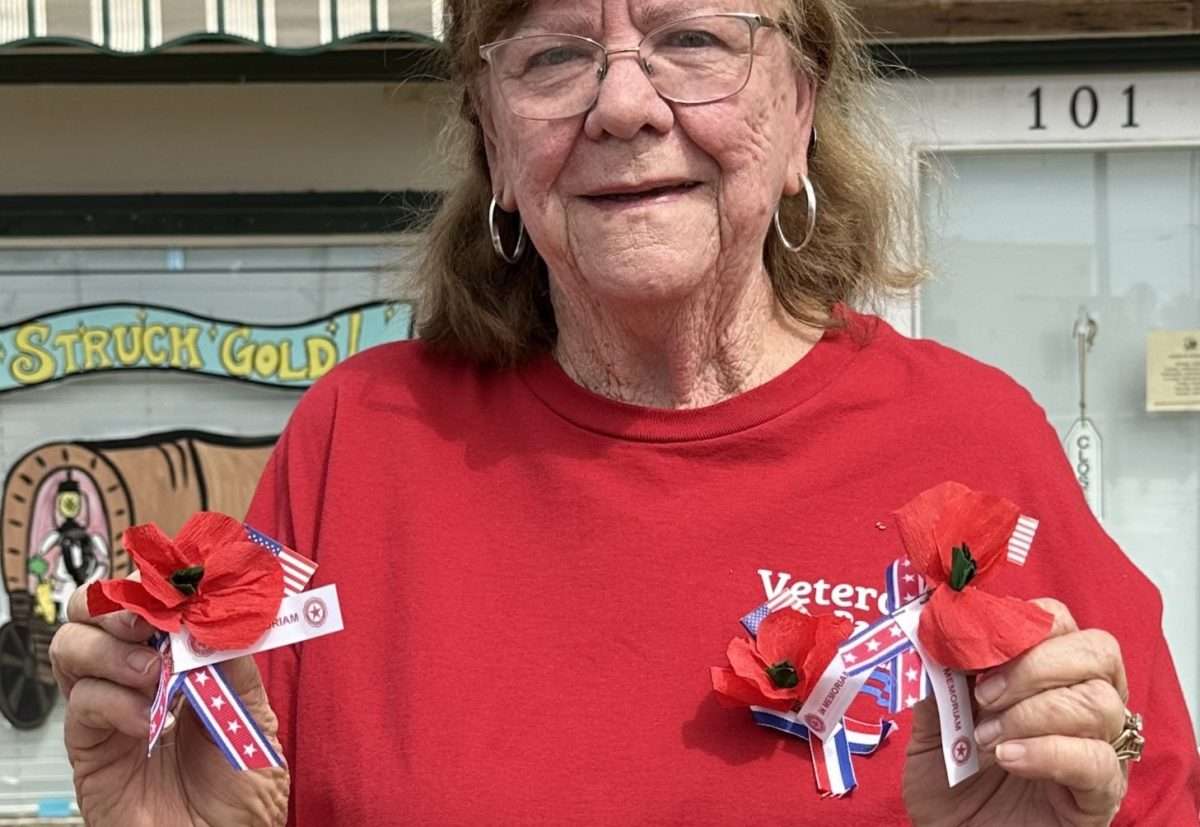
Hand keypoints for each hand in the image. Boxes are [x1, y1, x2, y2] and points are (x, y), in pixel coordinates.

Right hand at [50, 581, 288, 826]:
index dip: (159, 582)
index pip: (149, 600)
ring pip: (72, 645)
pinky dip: (114, 702)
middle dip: (118, 602)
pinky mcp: (90, 748)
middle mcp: (137, 675)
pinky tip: (148, 723)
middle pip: (94, 610)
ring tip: (154, 676)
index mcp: (180, 659)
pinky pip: (81, 704)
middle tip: (151, 619)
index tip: (183, 580)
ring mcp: (110, 708)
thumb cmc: (242, 789)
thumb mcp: (254, 713)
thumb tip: (220, 613)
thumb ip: (235, 663)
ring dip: (113, 649)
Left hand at [904, 599, 1128, 825]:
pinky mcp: (1101, 794)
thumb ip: (937, 682)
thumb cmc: (949, 785)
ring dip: (1033, 711)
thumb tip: (932, 635)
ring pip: (1099, 701)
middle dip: (1034, 662)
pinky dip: (1047, 751)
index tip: (967, 642)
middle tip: (984, 693)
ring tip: (986, 737)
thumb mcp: (929, 726)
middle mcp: (1083, 702)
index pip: (1057, 620)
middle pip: (1096, 650)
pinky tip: (1009, 759)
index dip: (1016, 622)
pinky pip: (1097, 759)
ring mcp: (1099, 747)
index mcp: (1046, 675)